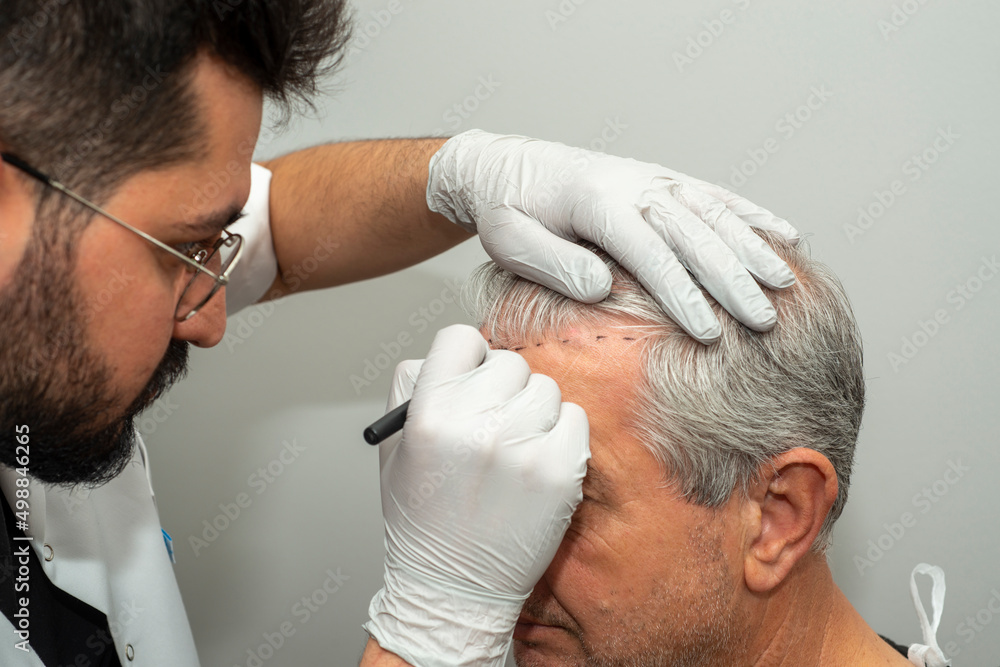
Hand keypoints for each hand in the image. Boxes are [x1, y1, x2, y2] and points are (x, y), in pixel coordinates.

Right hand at [363, 325, 589, 666]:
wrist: (453, 589)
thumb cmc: (423, 520)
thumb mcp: (396, 447)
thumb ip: (415, 388)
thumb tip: (457, 355)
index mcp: (429, 412)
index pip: (461, 338)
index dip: (466, 358)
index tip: (471, 377)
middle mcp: (476, 423)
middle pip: (509, 361)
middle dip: (502, 388)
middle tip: (493, 423)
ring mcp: (522, 446)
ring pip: (546, 388)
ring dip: (534, 411)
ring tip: (513, 450)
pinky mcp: (559, 470)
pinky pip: (575, 419)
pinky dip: (561, 436)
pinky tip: (536, 464)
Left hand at [427, 129, 800, 342]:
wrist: (507, 164)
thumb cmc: (508, 209)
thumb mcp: (511, 241)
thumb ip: (553, 264)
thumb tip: (600, 288)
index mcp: (597, 202)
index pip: (649, 253)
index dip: (681, 294)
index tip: (708, 332)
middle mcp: (635, 186)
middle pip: (694, 235)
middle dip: (732, 280)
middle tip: (764, 321)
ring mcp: (654, 179)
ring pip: (715, 214)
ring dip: (753, 249)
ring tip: (787, 285)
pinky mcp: (664, 180)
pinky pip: (716, 196)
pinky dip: (753, 216)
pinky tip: (786, 236)